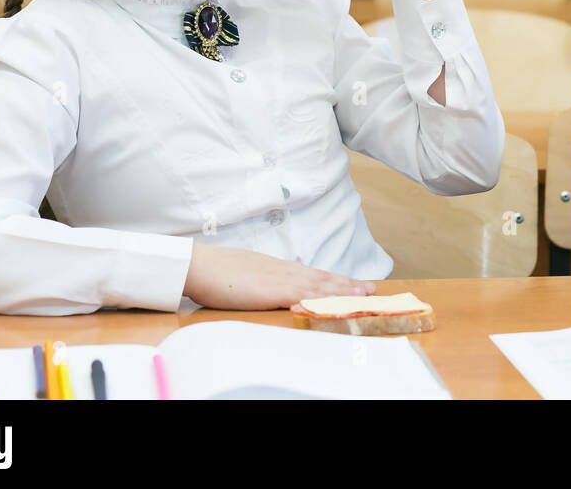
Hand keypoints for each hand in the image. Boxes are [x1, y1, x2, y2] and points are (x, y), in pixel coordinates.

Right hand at [183, 243, 375, 309]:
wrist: (199, 264)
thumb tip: (271, 287)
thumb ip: (263, 281)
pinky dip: (321, 302)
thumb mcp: (246, 275)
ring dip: (343, 292)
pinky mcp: (272, 291)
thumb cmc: (217, 272)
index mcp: (279, 269)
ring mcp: (280, 280)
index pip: (314, 275)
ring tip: (364, 296)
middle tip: (372, 290)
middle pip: (323, 279)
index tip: (355, 283)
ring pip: (319, 287)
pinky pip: (302, 298)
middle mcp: (285, 271)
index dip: (336, 280)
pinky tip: (335, 306)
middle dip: (348, 285)